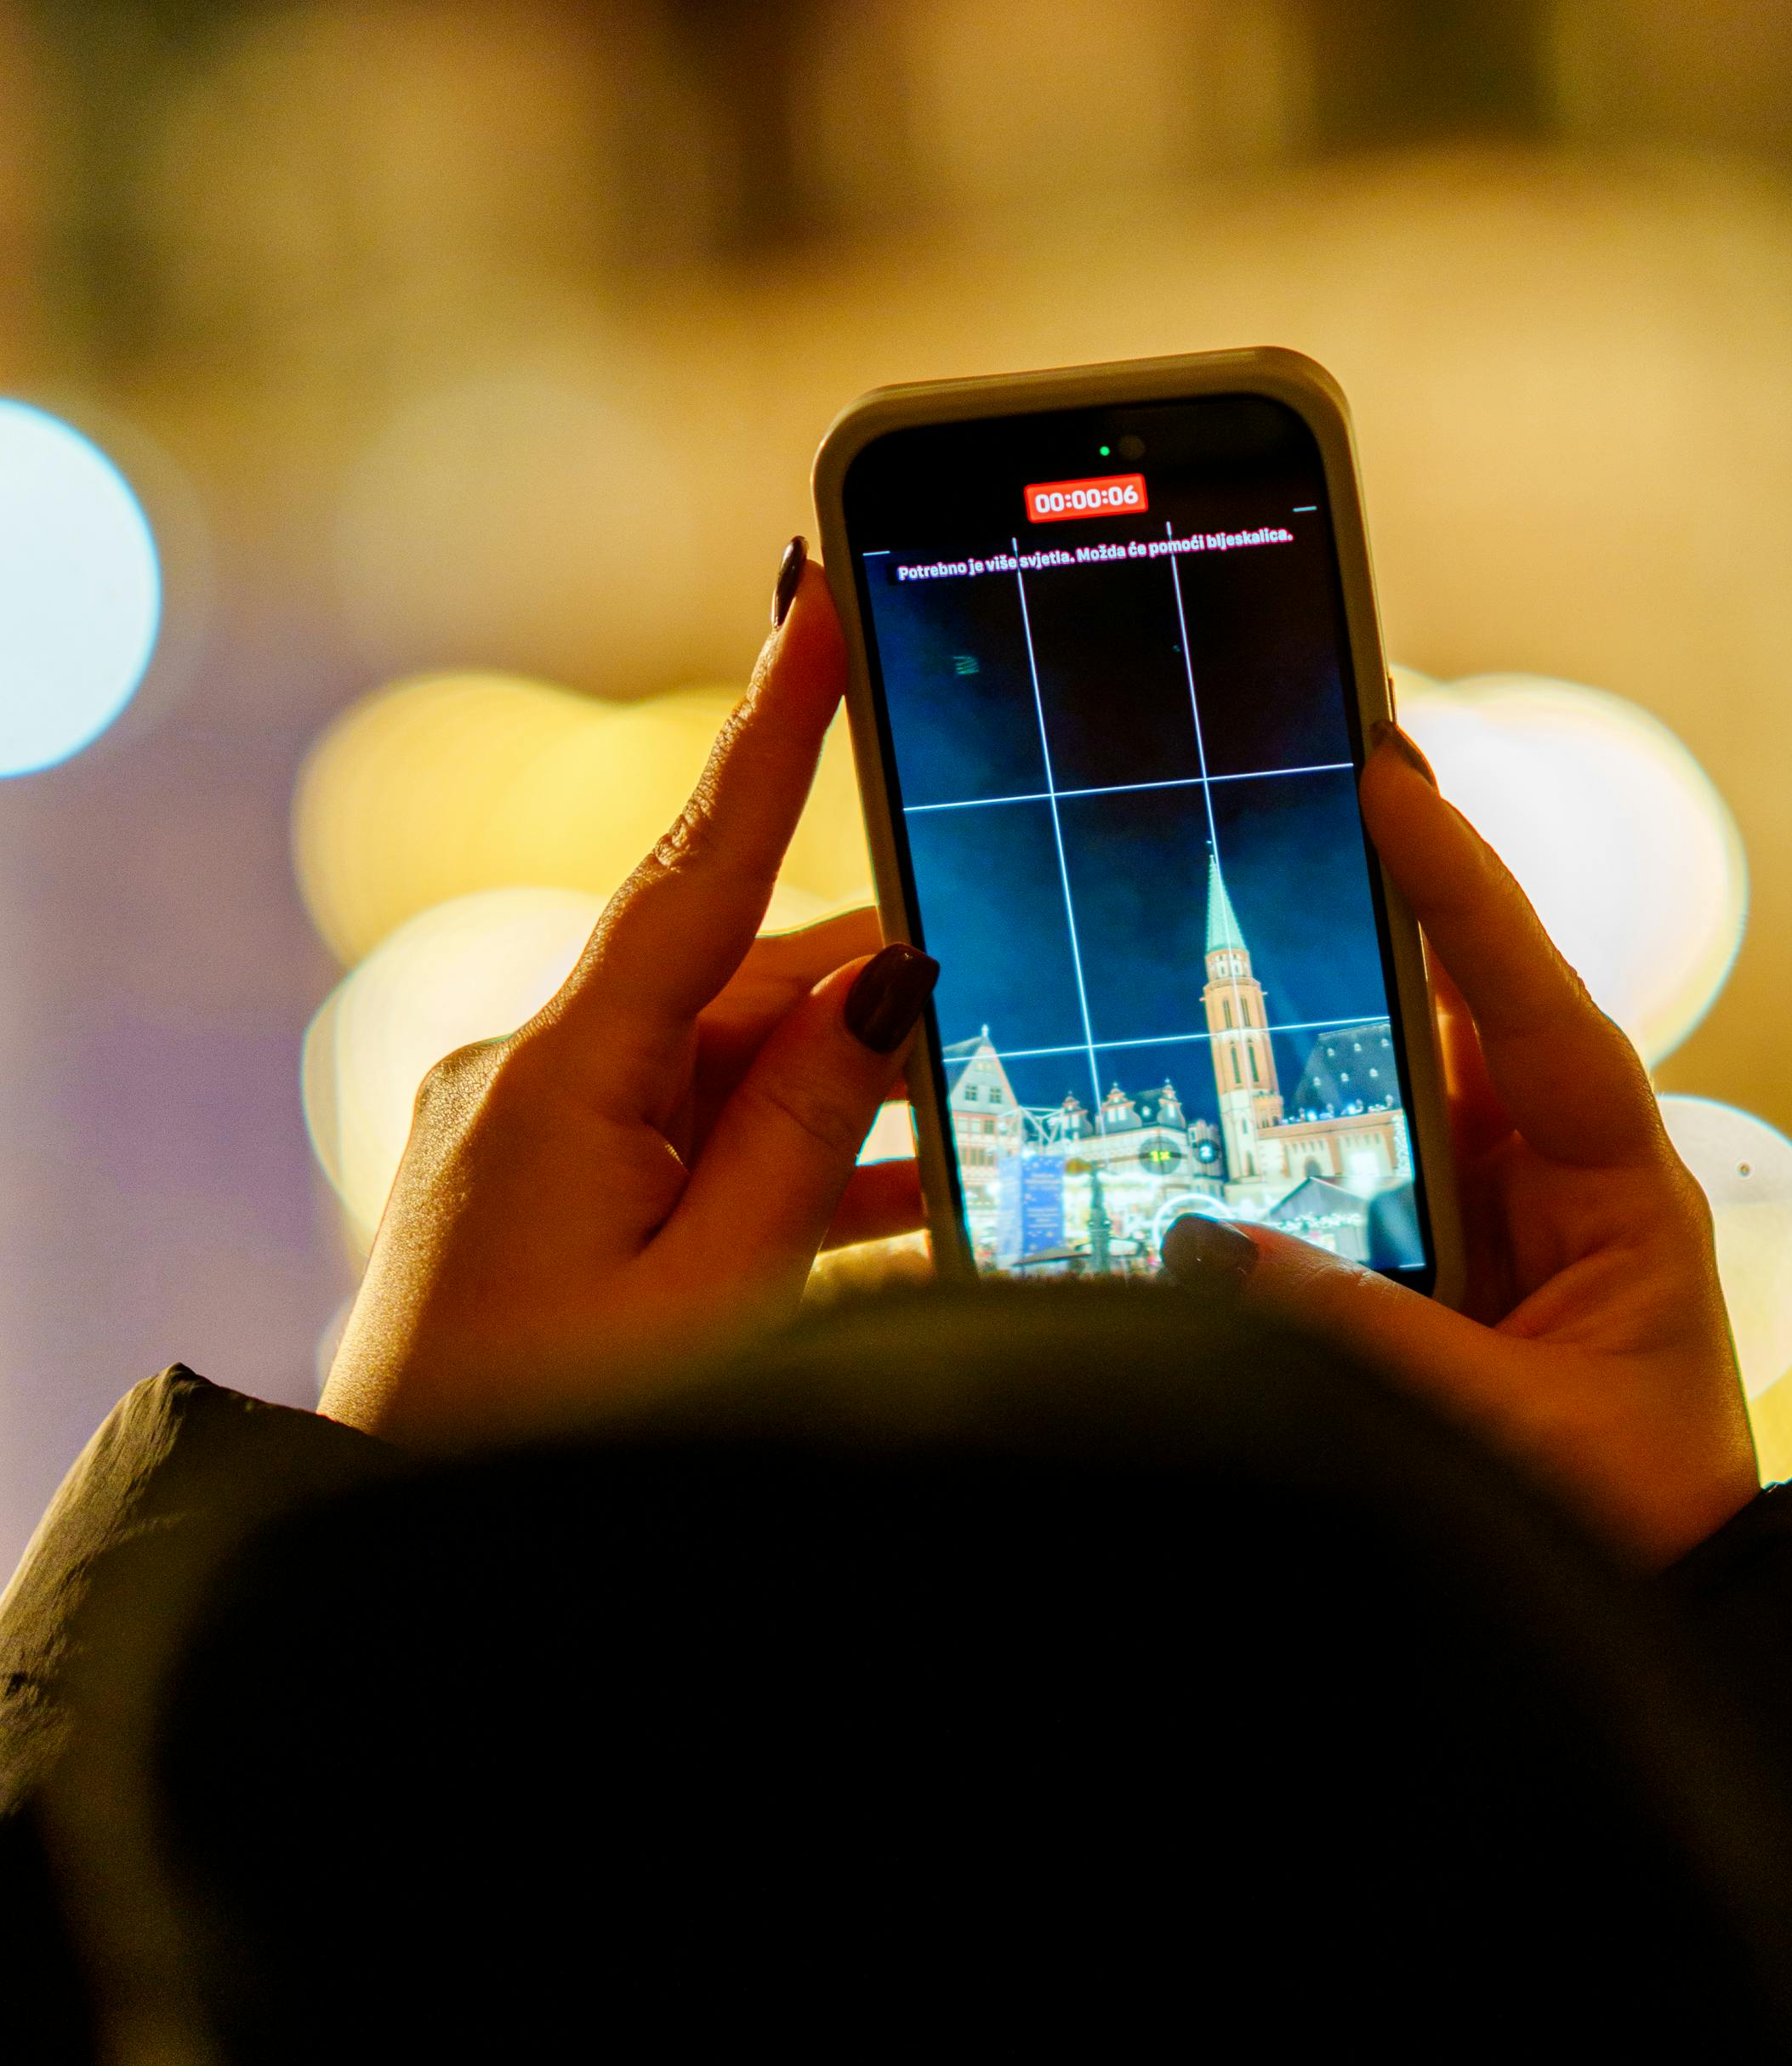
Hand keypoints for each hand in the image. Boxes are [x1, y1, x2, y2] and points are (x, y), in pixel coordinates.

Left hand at [319, 544, 934, 1440]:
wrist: (406, 1570)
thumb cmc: (558, 1447)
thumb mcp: (722, 1293)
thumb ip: (813, 1127)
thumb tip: (893, 980)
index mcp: (559, 1077)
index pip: (696, 865)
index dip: (772, 726)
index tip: (811, 598)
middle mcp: (535, 1076)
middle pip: (740, 978)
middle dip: (875, 992)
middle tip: (1007, 1005)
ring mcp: (534, 1133)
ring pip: (730, 1061)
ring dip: (844, 1094)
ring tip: (970, 1138)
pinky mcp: (546, 1190)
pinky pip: (691, 1132)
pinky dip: (788, 1154)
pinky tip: (901, 1197)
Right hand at [1162, 726, 1756, 1567]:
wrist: (1666, 1634)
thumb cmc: (1634, 1540)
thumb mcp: (1512, 1440)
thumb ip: (1367, 1342)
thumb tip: (1208, 1243)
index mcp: (1626, 1198)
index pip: (1543, 1013)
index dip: (1467, 894)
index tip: (1393, 780)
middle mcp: (1562, 1181)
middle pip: (1467, 1010)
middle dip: (1394, 897)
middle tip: (1320, 764)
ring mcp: (1495, 1216)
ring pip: (1398, 1082)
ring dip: (1323, 1011)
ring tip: (1238, 890)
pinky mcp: (1431, 1266)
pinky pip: (1351, 1169)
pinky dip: (1286, 1128)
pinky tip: (1203, 1083)